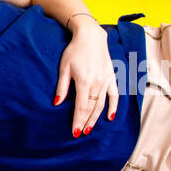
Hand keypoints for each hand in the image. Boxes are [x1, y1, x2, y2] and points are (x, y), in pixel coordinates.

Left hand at [55, 21, 118, 136]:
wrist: (91, 37)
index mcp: (84, 82)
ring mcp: (106, 80)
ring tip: (90, 128)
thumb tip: (56, 104)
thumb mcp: (64, 68)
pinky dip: (113, 107)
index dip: (78, 121)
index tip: (75, 132)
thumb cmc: (74, 51)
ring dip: (96, 118)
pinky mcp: (111, 77)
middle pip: (92, 108)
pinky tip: (110, 117)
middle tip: (80, 133)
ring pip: (102, 104)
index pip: (81, 107)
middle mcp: (97, 83)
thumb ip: (62, 87)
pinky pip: (114, 95)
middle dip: (86, 122)